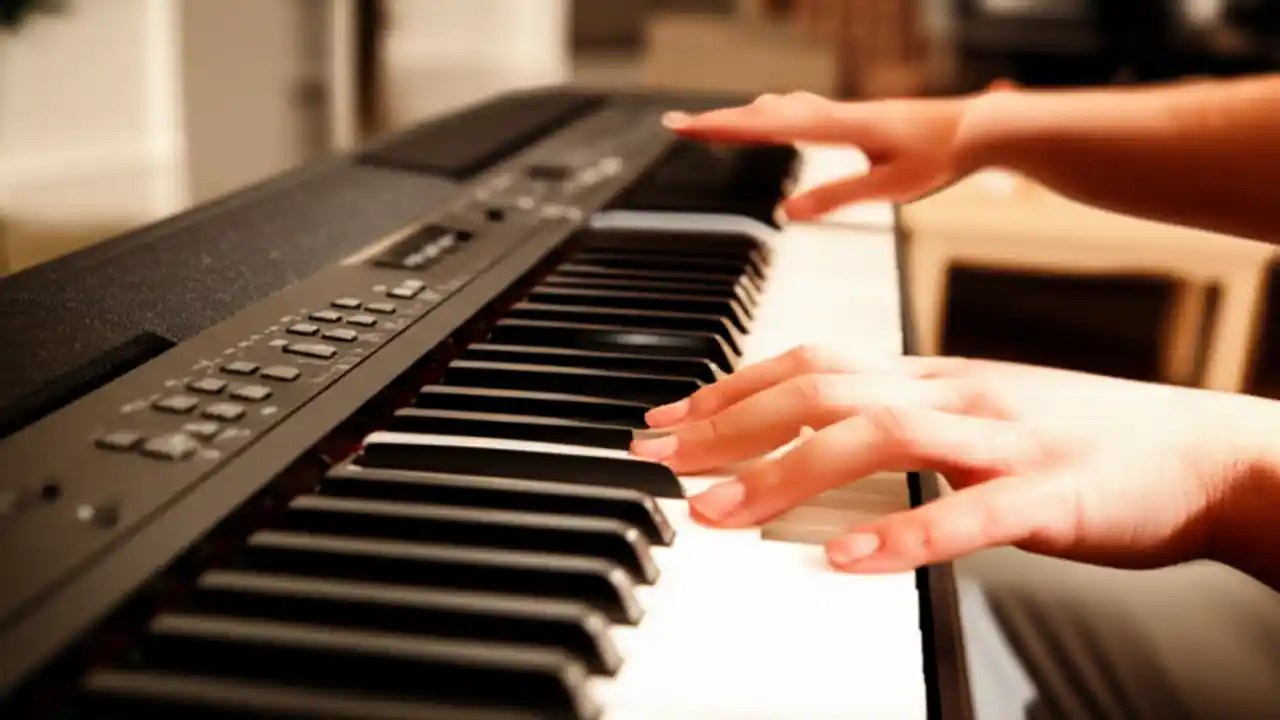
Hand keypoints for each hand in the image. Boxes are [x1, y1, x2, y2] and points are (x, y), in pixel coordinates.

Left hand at [629, 346, 1279, 586]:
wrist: (1203, 452)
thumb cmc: (1081, 440)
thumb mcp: (975, 417)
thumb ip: (900, 423)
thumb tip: (815, 444)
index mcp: (936, 377)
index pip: (815, 363)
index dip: (733, 388)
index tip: (670, 418)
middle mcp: (957, 394)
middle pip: (824, 390)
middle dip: (731, 424)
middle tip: (660, 456)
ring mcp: (1003, 440)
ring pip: (880, 438)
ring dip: (787, 474)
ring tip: (720, 511)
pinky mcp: (1050, 496)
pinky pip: (968, 513)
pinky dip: (900, 532)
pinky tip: (843, 559)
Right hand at [663, 91, 980, 219]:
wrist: (978, 127)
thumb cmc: (939, 156)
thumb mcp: (887, 187)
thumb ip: (835, 197)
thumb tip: (787, 212)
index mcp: (836, 127)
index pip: (765, 126)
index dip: (722, 127)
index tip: (684, 126)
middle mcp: (832, 113)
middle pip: (762, 115)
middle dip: (717, 122)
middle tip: (676, 125)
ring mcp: (841, 112)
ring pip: (778, 109)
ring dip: (741, 117)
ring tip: (710, 124)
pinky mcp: (852, 117)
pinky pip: (797, 111)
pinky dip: (769, 114)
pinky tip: (771, 115)